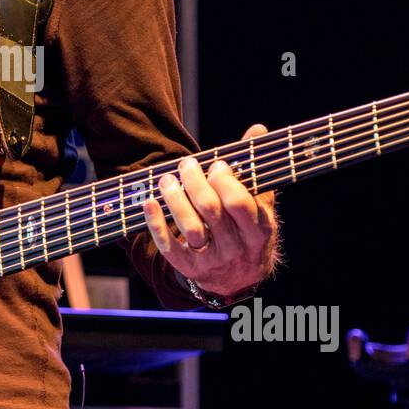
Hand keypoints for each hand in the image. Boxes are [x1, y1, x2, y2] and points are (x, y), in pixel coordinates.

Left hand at [143, 123, 279, 299]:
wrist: (240, 279)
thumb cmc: (248, 231)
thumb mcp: (259, 204)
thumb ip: (255, 169)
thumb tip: (257, 129)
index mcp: (258, 230)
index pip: (240, 203)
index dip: (225, 181)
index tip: (216, 165)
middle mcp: (236, 247)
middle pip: (211, 211)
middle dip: (195, 183)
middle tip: (186, 165)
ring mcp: (213, 260)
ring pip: (191, 229)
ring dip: (175, 200)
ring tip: (166, 180)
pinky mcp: (191, 269)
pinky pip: (170, 249)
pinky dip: (157, 225)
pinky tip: (149, 203)